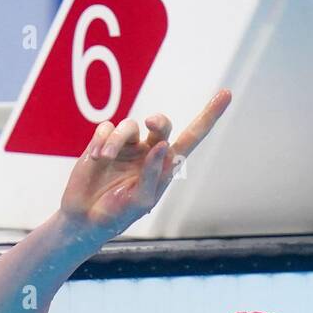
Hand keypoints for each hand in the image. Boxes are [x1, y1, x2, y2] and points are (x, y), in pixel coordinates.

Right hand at [58, 89, 231, 239]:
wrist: (86, 218)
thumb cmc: (118, 214)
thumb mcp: (141, 200)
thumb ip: (153, 174)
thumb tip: (161, 144)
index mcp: (164, 166)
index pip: (192, 137)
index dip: (209, 116)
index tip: (227, 94)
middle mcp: (148, 151)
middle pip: (161, 124)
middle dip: (158, 121)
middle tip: (151, 124)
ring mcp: (126, 146)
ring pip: (130, 125)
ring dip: (118, 139)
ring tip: (106, 157)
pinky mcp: (103, 142)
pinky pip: (106, 127)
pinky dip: (102, 139)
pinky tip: (96, 157)